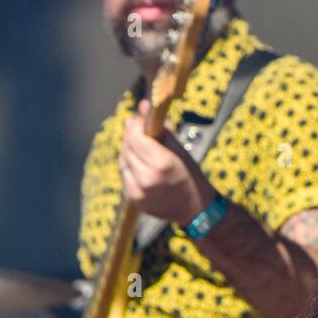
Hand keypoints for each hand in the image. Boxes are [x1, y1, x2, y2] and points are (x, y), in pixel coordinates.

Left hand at [119, 100, 216, 225]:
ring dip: (129, 152)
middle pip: (126, 148)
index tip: (141, 120)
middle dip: (131, 137)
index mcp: (161, 163)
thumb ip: (160, 128)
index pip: (135, 136)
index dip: (136, 125)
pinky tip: (142, 168)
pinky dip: (130, 168)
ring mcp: (139, 192)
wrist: (195, 210)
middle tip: (140, 133)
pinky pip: (125, 176)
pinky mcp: (134, 200)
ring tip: (142, 152)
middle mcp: (147, 178)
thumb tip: (142, 107)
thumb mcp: (180, 149)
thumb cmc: (190, 176)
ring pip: (122, 161)